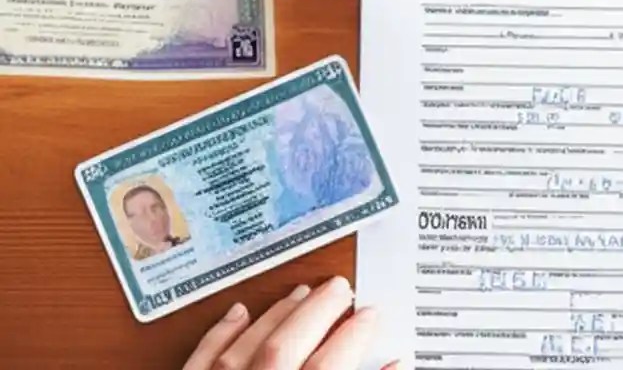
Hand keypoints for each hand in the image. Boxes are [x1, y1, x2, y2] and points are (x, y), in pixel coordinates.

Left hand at [183, 276, 395, 369]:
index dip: (353, 336)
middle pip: (285, 347)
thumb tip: (396, 365)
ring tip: (301, 292)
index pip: (328, 366)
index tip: (369, 314)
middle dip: (317, 312)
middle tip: (340, 287)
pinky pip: (200, 362)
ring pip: (245, 348)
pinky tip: (237, 313)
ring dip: (277, 316)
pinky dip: (219, 335)